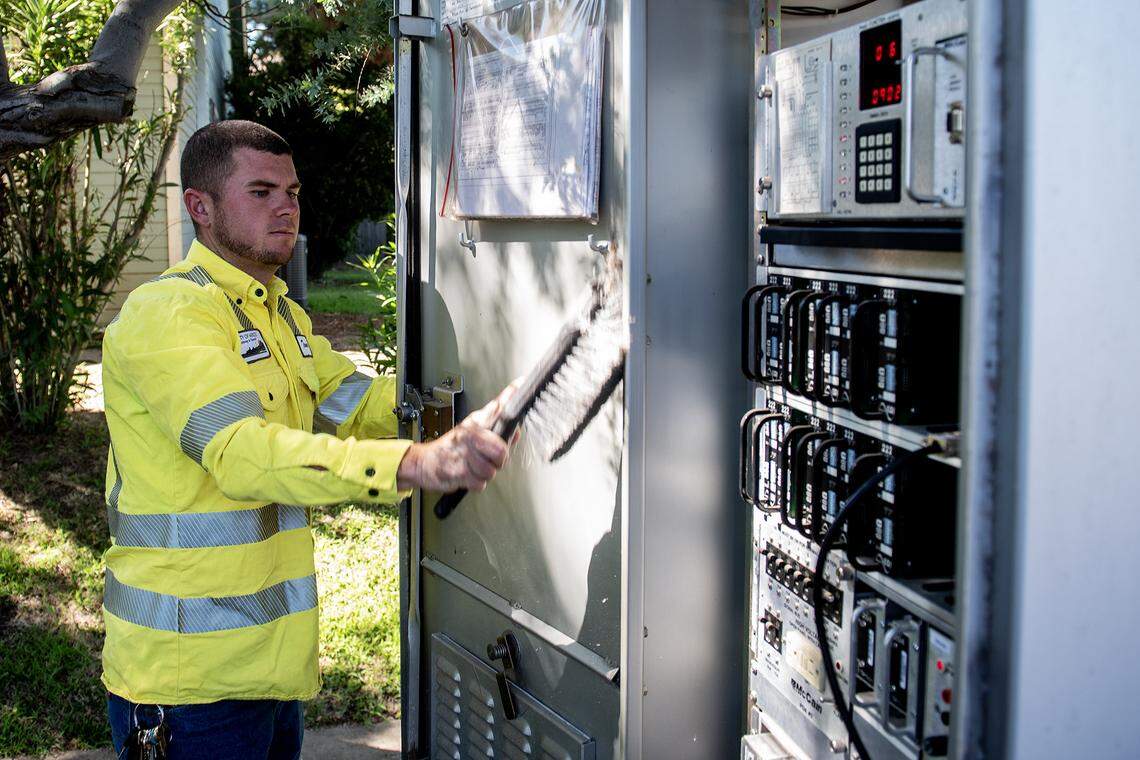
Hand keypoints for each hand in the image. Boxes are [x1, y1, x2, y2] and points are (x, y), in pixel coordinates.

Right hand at [397, 385, 515, 491]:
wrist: (424, 463)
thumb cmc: (451, 448)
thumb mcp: (473, 434)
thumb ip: (497, 433)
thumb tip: (516, 430)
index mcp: (476, 423)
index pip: (496, 407)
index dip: (509, 397)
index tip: (519, 384)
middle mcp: (470, 434)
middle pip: (500, 450)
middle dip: (499, 460)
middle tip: (489, 458)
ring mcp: (463, 452)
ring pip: (491, 470)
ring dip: (484, 473)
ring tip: (474, 466)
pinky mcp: (458, 471)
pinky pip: (480, 482)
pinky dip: (475, 483)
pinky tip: (467, 474)